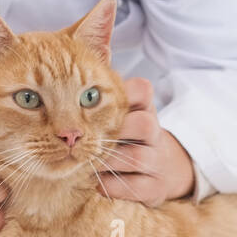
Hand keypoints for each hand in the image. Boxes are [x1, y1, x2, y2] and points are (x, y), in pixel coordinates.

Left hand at [94, 77, 195, 205]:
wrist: (161, 169)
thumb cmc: (126, 134)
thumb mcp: (119, 108)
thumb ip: (99, 87)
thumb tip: (75, 48)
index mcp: (143, 107)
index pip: (142, 90)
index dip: (124, 93)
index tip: (99, 98)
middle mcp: (154, 131)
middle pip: (143, 124)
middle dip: (115, 131)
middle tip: (86, 138)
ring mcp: (156, 160)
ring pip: (135, 157)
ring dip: (106, 161)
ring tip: (84, 162)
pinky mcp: (155, 187)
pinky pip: (135, 187)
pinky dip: (111, 185)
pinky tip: (95, 183)